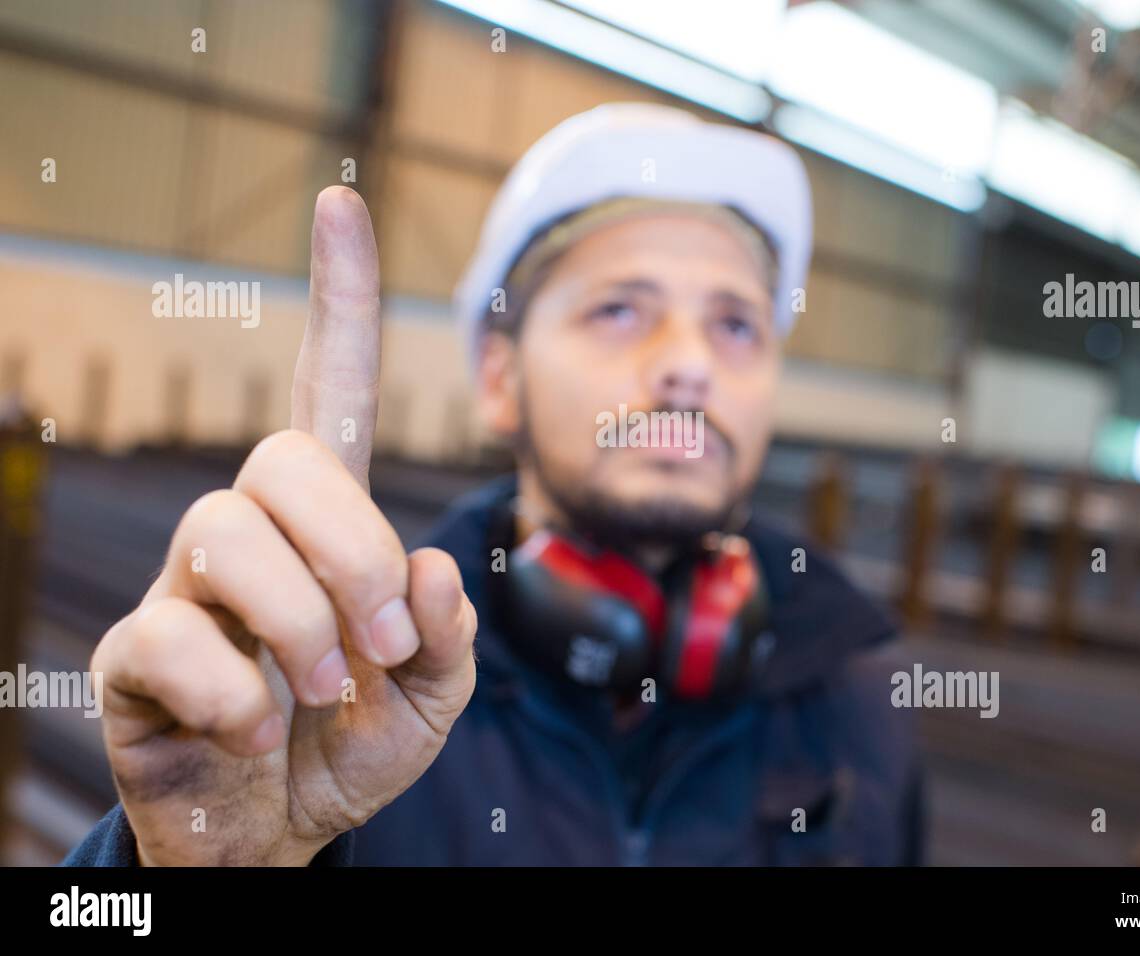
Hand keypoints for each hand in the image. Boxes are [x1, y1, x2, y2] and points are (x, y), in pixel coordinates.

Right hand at [90, 186, 477, 865]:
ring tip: (325, 694)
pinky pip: (169, 636)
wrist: (281, 829)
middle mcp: (254, 531)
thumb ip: (449, 636)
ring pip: (225, 531)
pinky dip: (237, 697)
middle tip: (381, 646)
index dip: (340, 300)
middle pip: (286, 456)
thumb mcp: (435, 698)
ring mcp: (187, 587)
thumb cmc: (355, 742)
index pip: (329, 390)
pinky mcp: (136, 654)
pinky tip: (258, 733)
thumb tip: (427, 571)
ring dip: (301, 625)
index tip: (344, 200)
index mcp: (331, 526)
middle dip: (356, 552)